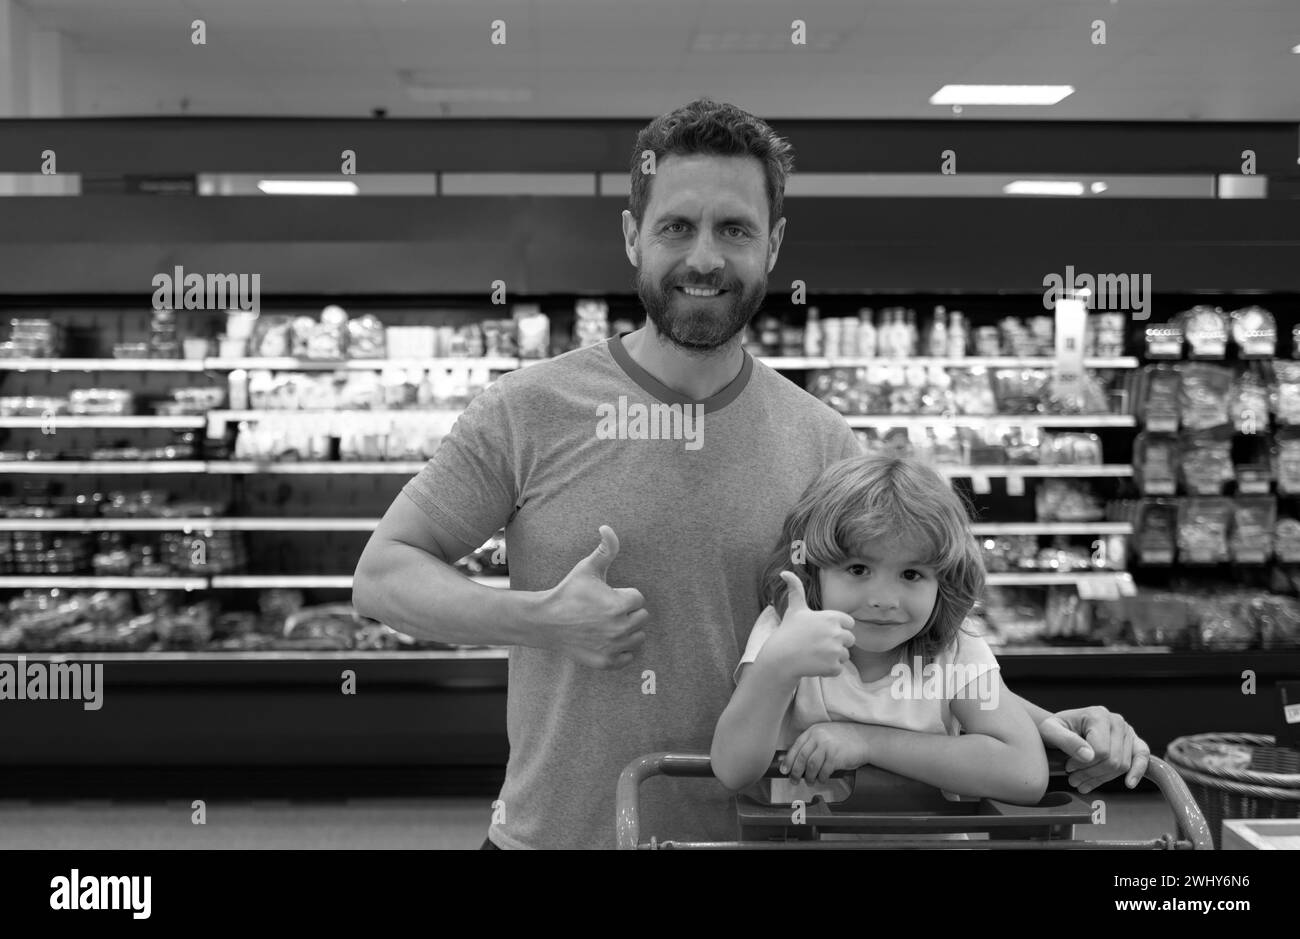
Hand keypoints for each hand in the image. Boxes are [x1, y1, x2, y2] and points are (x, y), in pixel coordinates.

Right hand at [539, 526, 648, 669]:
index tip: (607, 595)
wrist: (545, 622)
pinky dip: (621, 650)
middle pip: (642, 618)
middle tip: (607, 609)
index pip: (638, 598)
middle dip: (628, 611)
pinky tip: (607, 639)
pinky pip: (628, 657)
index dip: (623, 594)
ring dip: (627, 630)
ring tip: (607, 623)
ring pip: (638, 637)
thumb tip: (607, 527)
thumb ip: (605, 548)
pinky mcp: (606, 662)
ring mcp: (613, 647)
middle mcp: (620, 628)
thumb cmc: (568, 592)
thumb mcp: (586, 568)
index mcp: (619, 605)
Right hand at [759, 572, 854, 681]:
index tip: (822, 631)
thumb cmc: (788, 631)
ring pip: (844, 655)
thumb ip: (796, 589)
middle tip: (817, 644)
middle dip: (836, 643)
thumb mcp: (795, 609)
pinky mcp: (833, 666)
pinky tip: (815, 664)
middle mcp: (836, 633)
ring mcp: (835, 650)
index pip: (849, 624)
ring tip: (815, 654)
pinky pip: (838, 669)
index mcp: (832, 617)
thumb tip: (784, 572)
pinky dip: (828, 669)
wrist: (780, 657)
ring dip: (832, 657)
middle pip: (849, 640)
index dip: (837, 628)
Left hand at [781, 723, 872, 784]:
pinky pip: (824, 771)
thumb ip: (811, 744)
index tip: (784, 770)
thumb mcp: (825, 735)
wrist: (865, 739)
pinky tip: (822, 779)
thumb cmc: (844, 739)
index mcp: (813, 731)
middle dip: (795, 772)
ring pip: (811, 766)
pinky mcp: (835, 757)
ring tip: (810, 782)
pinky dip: (821, 778)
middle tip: (794, 781)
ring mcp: (827, 746)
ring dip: (809, 777)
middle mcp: (818, 737)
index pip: (796, 746)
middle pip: (801, 757)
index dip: (788, 760)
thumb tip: (794, 759)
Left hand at [1037, 707, 1150, 792]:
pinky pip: (1143, 757)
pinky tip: (1129, 783)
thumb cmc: (1056, 728)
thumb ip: (1066, 740)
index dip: (1083, 765)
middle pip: (1113, 760)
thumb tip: (1088, 756)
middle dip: (1091, 774)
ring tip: (1083, 782)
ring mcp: (1127, 731)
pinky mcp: (1134, 742)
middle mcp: (1116, 721)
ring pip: (1123, 765)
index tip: (1067, 767)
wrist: (1062, 727)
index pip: (1100, 751)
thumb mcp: (1050, 731)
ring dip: (1102, 778)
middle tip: (1073, 780)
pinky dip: (1138, 771)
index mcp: (1098, 715)